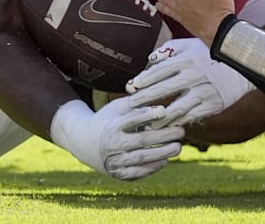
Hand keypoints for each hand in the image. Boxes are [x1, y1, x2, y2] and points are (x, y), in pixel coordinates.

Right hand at [49, 97, 184, 180]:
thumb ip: (136, 103)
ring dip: (161, 154)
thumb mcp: (117, 107)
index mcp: (112, 125)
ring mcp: (113, 161)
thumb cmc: (107, 119)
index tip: (165, 111)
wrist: (83, 142)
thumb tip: (160, 91)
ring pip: (141, 158)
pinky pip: (136, 173)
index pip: (132, 120)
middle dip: (163, 136)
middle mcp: (112, 144)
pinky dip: (151, 168)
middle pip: (141, 140)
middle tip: (181, 131)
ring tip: (178, 148)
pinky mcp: (116, 173)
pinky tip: (165, 161)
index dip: (148, 114)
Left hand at [126, 38, 253, 126]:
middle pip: (162, 90)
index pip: (158, 71)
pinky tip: (166, 126)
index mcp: (187, 59)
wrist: (244, 66)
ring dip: (158, 117)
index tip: (130, 88)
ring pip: (175, 108)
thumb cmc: (212, 53)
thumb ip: (170, 49)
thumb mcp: (192, 45)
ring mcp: (204, 92)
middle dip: (144, 99)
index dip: (142, 81)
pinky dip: (177, 122)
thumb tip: (149, 60)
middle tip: (131, 106)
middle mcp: (194, 76)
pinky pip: (190, 117)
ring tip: (146, 122)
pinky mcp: (212, 105)